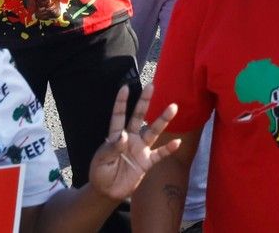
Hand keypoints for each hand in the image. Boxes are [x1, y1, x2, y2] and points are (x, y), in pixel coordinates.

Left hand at [86, 81, 181, 203]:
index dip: (121, 103)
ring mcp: (140, 149)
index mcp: (116, 136)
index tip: (125, 88)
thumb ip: (111, 148)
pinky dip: (168, 149)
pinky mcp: (147, 162)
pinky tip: (177, 143)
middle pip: (138, 117)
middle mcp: (130, 139)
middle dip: (145, 102)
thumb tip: (123, 136)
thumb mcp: (101, 161)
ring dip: (162, 120)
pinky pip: (159, 154)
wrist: (107, 192)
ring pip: (153, 132)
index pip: (118, 117)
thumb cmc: (101, 173)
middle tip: (151, 86)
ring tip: (173, 107)